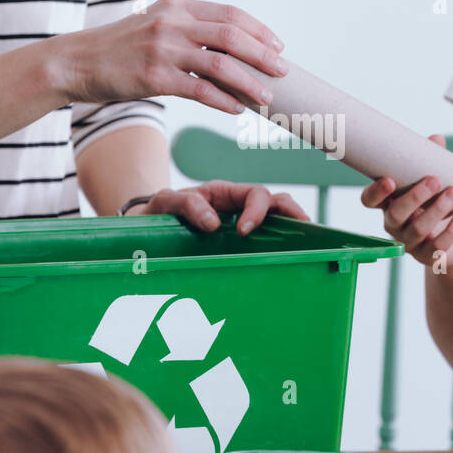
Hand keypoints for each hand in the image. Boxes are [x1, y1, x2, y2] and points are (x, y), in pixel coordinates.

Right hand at [64, 0, 286, 114]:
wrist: (76, 62)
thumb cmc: (119, 48)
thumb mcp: (154, 25)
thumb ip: (187, 30)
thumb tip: (227, 50)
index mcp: (176, 6)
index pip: (230, 13)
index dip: (259, 30)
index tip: (278, 46)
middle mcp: (172, 23)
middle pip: (233, 35)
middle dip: (264, 54)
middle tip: (283, 70)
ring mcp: (163, 49)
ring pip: (222, 64)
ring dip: (250, 81)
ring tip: (266, 96)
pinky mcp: (154, 77)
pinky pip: (200, 90)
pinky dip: (224, 100)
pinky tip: (237, 109)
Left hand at [130, 180, 310, 233]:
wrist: (144, 230)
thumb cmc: (157, 213)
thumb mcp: (165, 202)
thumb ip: (186, 204)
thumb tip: (213, 223)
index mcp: (224, 193)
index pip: (255, 193)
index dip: (257, 210)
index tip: (245, 232)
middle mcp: (237, 207)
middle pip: (276, 202)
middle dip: (292, 212)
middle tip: (302, 229)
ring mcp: (240, 225)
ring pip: (277, 219)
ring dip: (293, 226)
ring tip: (308, 242)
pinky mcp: (239, 244)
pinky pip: (265, 241)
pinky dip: (281, 245)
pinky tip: (290, 259)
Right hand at [360, 134, 452, 268]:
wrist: (452, 242)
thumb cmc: (434, 206)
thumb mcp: (431, 184)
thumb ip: (431, 161)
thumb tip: (436, 139)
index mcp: (387, 204)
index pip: (369, 201)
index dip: (375, 193)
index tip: (389, 180)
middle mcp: (394, 225)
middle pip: (396, 214)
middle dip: (415, 197)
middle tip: (434, 180)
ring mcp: (409, 243)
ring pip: (418, 229)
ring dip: (437, 209)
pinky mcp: (427, 256)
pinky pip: (437, 247)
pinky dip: (451, 230)